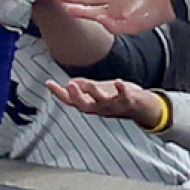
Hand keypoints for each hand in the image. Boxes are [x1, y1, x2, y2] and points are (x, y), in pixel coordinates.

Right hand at [44, 77, 163, 128]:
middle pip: (84, 105)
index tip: (48, 82)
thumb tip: (69, 83)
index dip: (58, 93)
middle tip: (69, 86)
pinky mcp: (127, 101)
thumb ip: (84, 88)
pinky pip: (124, 96)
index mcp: (91, 104)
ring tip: (90, 83)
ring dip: (95, 93)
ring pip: (102, 102)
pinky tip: (118, 82)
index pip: (70, 100)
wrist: (142, 107)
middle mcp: (100, 108)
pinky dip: (121, 90)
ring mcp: (113, 106)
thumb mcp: (98, 92)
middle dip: (76, 96)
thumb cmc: (117, 98)